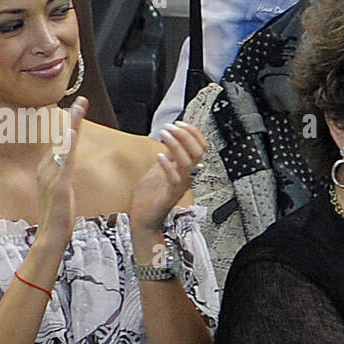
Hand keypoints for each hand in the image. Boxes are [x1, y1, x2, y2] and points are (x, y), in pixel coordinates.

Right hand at [35, 98, 82, 248]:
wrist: (51, 236)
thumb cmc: (58, 216)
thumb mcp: (61, 191)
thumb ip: (61, 176)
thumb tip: (64, 164)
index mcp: (47, 169)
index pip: (60, 142)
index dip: (69, 125)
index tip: (77, 108)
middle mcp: (47, 169)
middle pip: (60, 139)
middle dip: (71, 119)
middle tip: (81, 100)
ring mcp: (51, 177)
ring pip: (62, 146)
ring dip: (70, 126)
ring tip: (78, 108)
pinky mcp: (58, 187)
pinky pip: (64, 163)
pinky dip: (67, 147)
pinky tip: (71, 133)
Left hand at [129, 121, 205, 235]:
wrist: (143, 219)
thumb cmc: (150, 197)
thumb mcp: (160, 169)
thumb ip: (168, 156)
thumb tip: (171, 140)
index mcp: (185, 170)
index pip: (200, 148)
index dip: (193, 133)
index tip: (179, 123)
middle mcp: (186, 177)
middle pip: (198, 153)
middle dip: (185, 135)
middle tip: (171, 128)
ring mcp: (179, 186)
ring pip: (189, 163)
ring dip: (177, 145)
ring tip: (164, 136)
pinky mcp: (170, 195)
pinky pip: (175, 179)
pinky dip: (168, 165)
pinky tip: (159, 157)